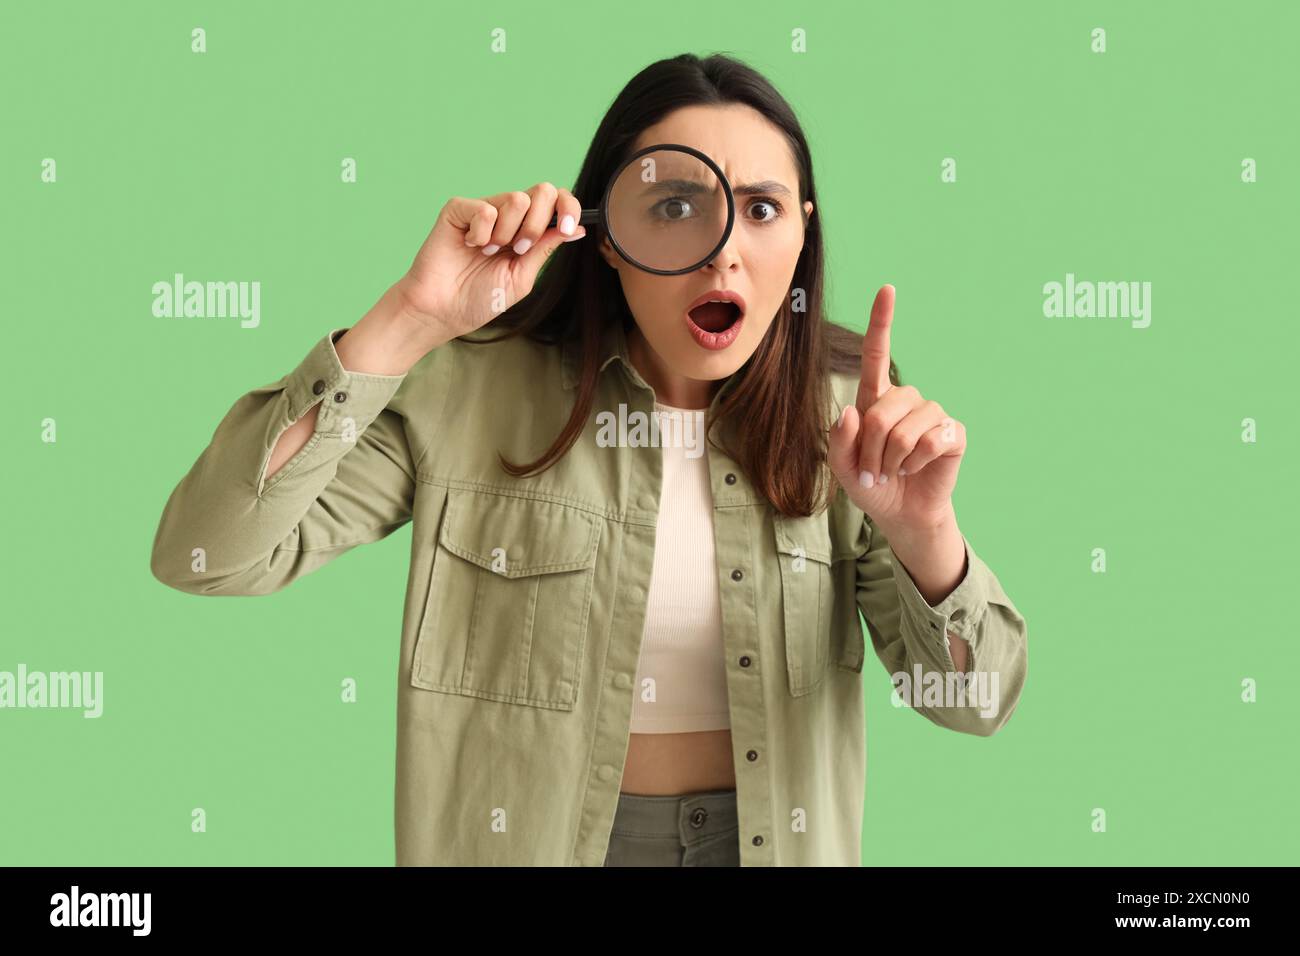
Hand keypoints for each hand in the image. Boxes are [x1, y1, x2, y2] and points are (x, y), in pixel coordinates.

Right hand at [395, 182, 586, 342]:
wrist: (443, 311)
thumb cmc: (479, 298)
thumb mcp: (522, 276)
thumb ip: (546, 249)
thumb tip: (578, 229)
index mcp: (526, 230)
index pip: (556, 202)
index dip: (569, 207)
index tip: (569, 228)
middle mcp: (507, 215)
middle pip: (543, 191)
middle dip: (538, 224)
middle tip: (519, 249)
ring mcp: (483, 210)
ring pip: (516, 199)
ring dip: (507, 234)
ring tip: (488, 253)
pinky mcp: (458, 209)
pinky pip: (485, 210)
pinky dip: (481, 234)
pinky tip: (468, 246)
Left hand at [828, 285, 966, 533]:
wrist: (901, 514)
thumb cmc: (870, 486)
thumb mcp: (842, 468)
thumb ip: (838, 440)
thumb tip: (851, 411)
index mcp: (875, 400)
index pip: (877, 354)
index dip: (881, 322)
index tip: (887, 289)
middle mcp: (906, 400)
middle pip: (882, 410)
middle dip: (870, 448)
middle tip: (871, 472)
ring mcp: (931, 415)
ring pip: (906, 428)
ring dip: (891, 459)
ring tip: (891, 472)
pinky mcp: (952, 433)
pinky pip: (931, 440)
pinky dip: (916, 462)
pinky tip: (915, 470)